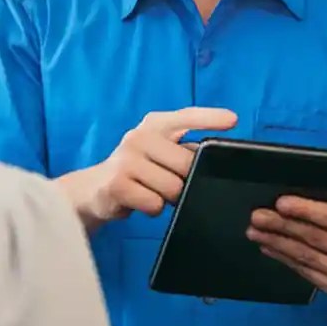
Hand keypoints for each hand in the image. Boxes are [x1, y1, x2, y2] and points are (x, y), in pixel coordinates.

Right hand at [61, 107, 237, 229]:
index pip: (186, 117)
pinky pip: (155, 204)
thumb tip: (215, 160)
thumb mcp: (159, 152)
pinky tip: (141, 201)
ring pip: (173, 188)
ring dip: (168, 198)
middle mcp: (139, 136)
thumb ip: (183, 151)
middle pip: (186, 164)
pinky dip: (153, 208)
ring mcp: (126, 159)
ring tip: (152, 191)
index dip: (210, 118)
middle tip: (170, 183)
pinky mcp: (117, 184)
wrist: (93, 189)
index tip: (233, 120)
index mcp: (154, 124)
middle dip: (186, 180)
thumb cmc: (137, 170)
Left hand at [247, 192, 326, 297]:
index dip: (307, 210)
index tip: (280, 203)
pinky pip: (305, 272)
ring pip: (307, 258)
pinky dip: (283, 258)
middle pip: (317, 239)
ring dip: (277, 243)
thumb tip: (315, 183)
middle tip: (258, 216)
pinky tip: (268, 246)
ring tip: (255, 230)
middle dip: (284, 226)